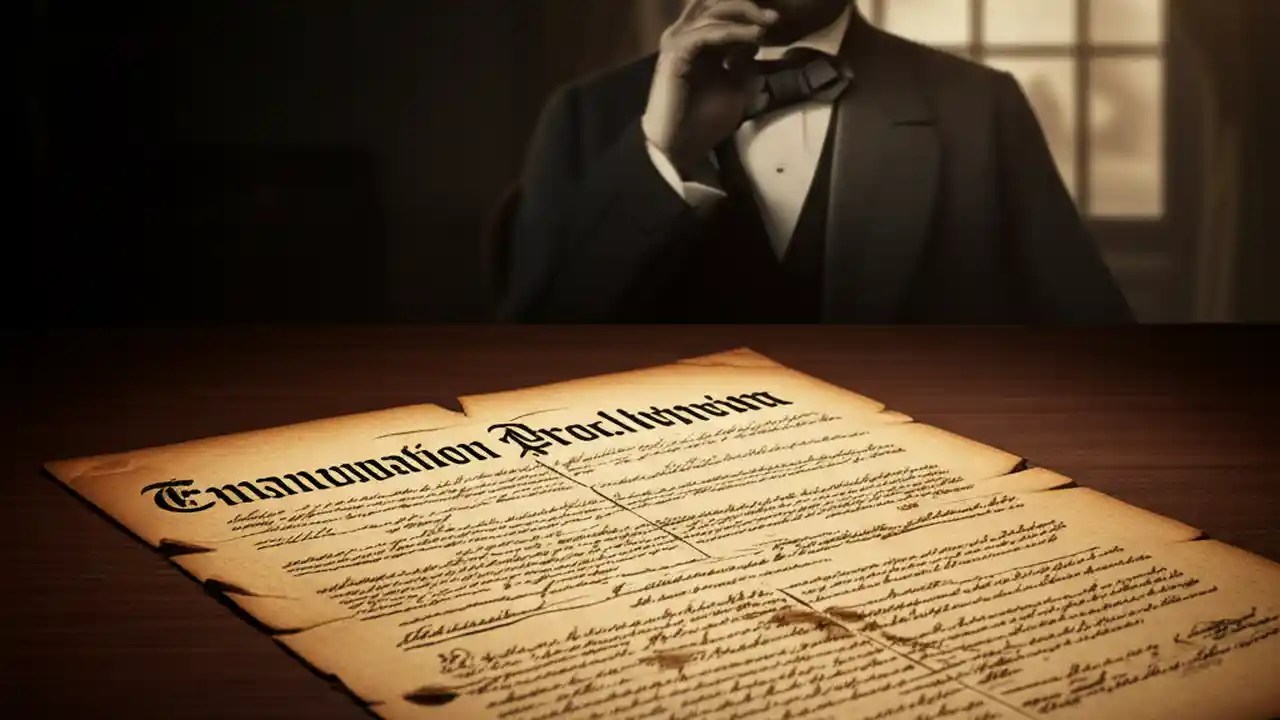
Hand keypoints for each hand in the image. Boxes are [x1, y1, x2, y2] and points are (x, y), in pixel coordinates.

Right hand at [642, 0, 777, 174]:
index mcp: (699, 42)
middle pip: (717, 4)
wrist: (679, 146)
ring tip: (768, 22)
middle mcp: (687, 36)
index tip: (777, 23)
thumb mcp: (735, 90)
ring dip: (743, 14)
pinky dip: (733, 32)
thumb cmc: (704, 121)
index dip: (751, 14)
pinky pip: (707, 32)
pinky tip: (754, 37)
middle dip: (748, 5)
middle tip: (775, 16)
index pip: (724, 13)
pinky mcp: (676, 51)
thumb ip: (743, 65)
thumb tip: (754, 43)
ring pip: (713, 12)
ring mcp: (679, 41)